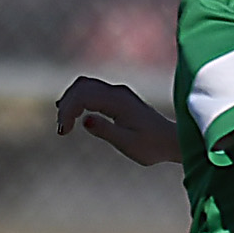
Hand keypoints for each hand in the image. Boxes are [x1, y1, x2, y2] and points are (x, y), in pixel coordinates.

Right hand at [55, 77, 180, 165]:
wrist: (171, 141)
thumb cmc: (152, 146)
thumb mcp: (128, 143)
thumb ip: (106, 130)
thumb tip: (85, 120)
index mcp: (118, 101)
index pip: (83, 95)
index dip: (68, 110)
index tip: (63, 131)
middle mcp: (117, 93)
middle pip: (82, 86)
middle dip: (66, 104)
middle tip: (62, 129)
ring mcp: (118, 94)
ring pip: (85, 86)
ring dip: (71, 101)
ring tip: (64, 123)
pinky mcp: (117, 99)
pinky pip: (92, 91)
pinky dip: (78, 100)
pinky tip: (72, 113)